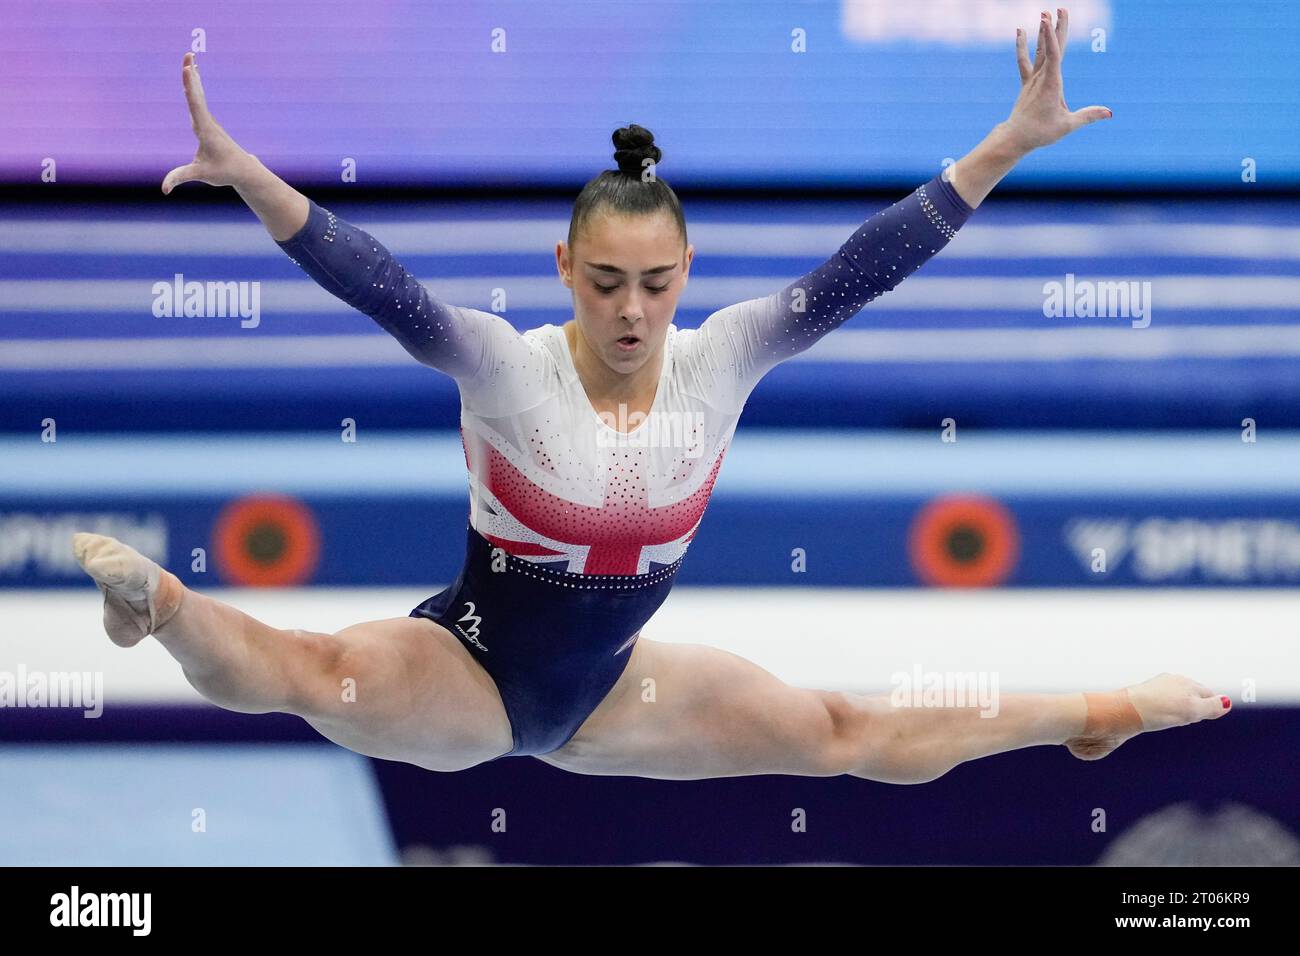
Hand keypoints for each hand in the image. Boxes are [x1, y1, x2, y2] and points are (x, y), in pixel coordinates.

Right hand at [161, 53, 260, 193]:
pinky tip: (193, 76)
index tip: (188, 69)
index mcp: (205, 129)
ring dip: (192, 76)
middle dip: (191, 74)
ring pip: (198, 94)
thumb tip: (164, 189)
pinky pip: (198, 99)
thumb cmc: (224, 172)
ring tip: (189, 58)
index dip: (190, 86)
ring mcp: (208, 120)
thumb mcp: (201, 174)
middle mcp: (207, 121)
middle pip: (197, 93)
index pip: (195, 104)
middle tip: (188, 54)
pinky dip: (194, 86)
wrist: (244, 170)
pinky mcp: (207, 123)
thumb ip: (181, 177)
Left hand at [1001, 8, 1110, 153]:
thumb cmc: (1041, 132)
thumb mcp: (1067, 125)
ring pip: (1039, 52)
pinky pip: (1024, 61)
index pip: (1054, 55)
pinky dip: (1022, 46)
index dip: (1053, 36)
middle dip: (1056, 28)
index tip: (1050, 18)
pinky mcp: (1027, 83)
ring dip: (1044, 33)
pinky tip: (1020, 31)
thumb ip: (1088, 116)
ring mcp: (1032, 79)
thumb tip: (1109, 113)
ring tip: (1044, 13)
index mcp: (1052, 84)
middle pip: (1050, 48)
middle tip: (1060, 8)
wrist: (1015, 138)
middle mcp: (1041, 78)